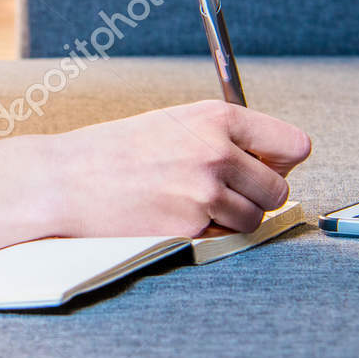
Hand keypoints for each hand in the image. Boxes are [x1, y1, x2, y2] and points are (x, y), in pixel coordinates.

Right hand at [43, 100, 311, 238]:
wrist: (65, 180)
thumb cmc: (116, 152)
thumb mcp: (176, 123)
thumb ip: (226, 136)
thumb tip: (276, 162)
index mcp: (217, 118)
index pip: (294, 145)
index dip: (281, 161)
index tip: (264, 167)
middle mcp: (217, 152)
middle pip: (278, 189)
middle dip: (257, 196)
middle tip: (224, 192)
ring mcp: (205, 193)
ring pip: (254, 219)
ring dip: (232, 219)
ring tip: (192, 204)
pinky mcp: (190, 228)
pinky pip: (223, 239)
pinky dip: (207, 235)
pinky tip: (175, 217)